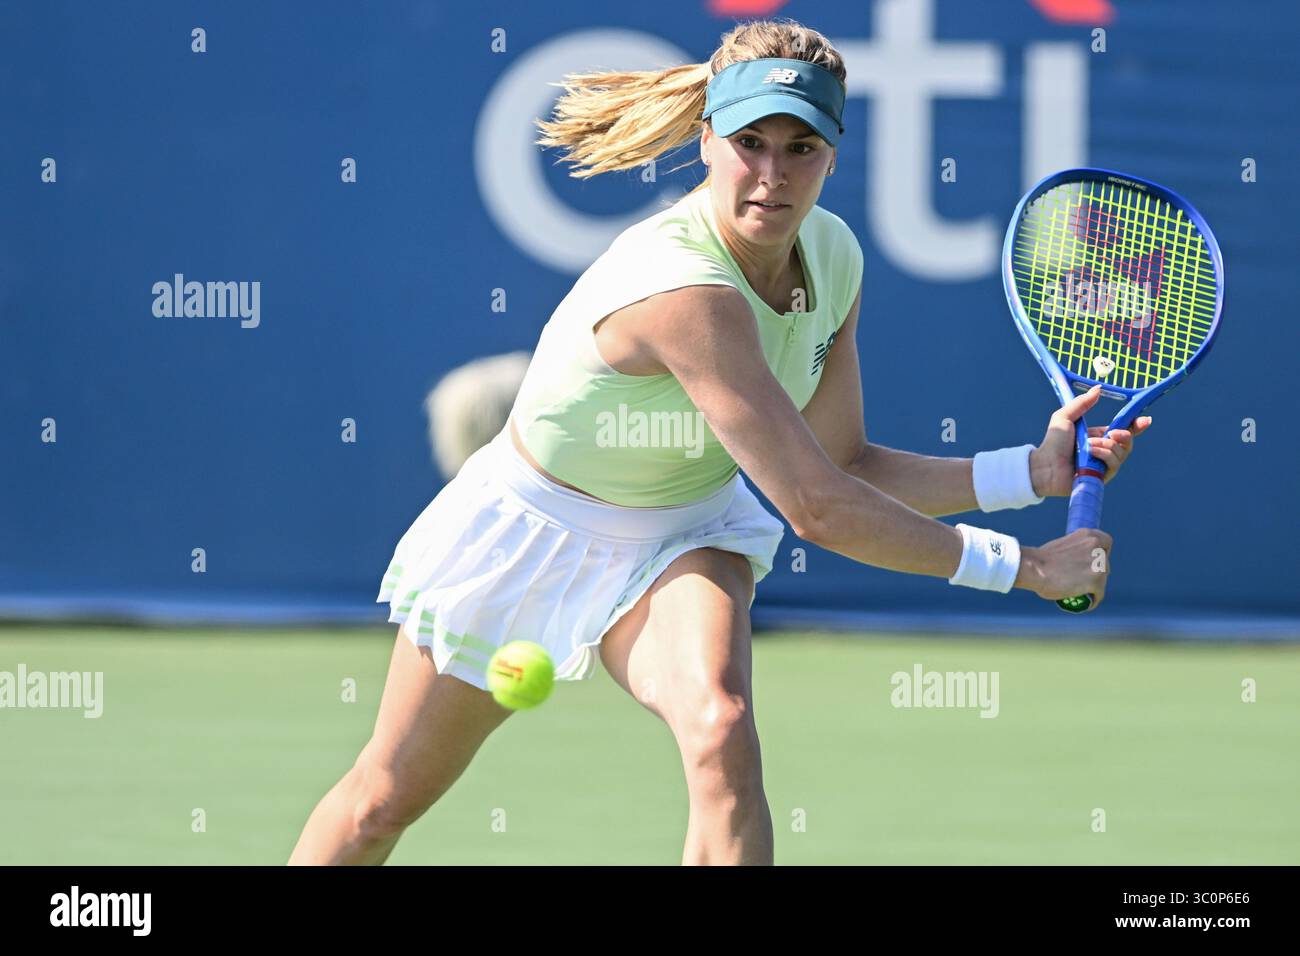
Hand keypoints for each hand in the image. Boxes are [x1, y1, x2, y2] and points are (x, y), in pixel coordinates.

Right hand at [1015, 528, 1112, 607]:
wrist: (1033, 567)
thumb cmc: (1040, 559)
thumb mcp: (1061, 546)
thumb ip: (1075, 551)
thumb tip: (1076, 562)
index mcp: (1088, 535)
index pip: (1106, 542)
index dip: (1102, 553)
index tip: (1093, 561)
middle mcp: (1097, 547)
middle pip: (1105, 563)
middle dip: (1096, 571)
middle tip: (1082, 580)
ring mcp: (1098, 565)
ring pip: (1102, 580)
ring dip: (1094, 586)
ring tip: (1082, 593)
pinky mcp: (1096, 582)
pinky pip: (1098, 594)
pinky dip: (1093, 600)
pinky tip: (1087, 603)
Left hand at [1029, 385, 1152, 496]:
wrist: (1044, 465)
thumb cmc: (1052, 442)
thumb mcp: (1066, 417)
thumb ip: (1082, 403)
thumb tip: (1098, 388)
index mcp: (1098, 437)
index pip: (1123, 430)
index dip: (1136, 426)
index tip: (1146, 420)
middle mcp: (1104, 451)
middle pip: (1127, 442)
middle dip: (1125, 435)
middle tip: (1113, 433)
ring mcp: (1104, 465)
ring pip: (1121, 453)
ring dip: (1106, 446)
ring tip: (1089, 445)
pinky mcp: (1102, 476)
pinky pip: (1114, 464)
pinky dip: (1104, 455)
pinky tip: (1091, 454)